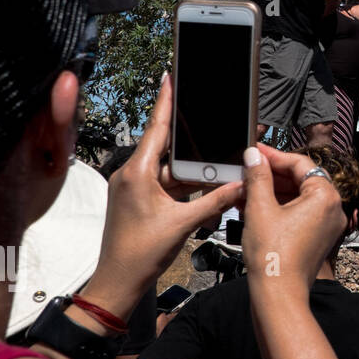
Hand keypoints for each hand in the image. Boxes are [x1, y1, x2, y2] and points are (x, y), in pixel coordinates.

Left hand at [86, 74, 243, 315]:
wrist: (118, 282)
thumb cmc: (139, 254)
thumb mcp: (182, 224)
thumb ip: (214, 201)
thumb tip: (240, 184)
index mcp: (136, 173)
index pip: (156, 128)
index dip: (165, 101)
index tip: (169, 76)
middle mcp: (131, 175)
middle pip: (164, 145)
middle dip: (187, 133)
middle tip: (201, 110)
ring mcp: (133, 188)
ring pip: (168, 167)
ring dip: (190, 165)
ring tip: (213, 157)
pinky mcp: (138, 200)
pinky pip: (165, 183)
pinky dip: (184, 182)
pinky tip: (204, 183)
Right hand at [240, 144, 348, 292]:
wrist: (278, 294)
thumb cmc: (273, 256)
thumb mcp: (260, 208)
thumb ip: (258, 177)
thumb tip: (254, 156)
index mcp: (325, 197)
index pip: (300, 164)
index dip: (274, 156)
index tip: (256, 151)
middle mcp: (332, 210)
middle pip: (301, 180)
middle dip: (272, 175)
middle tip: (250, 168)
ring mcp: (327, 226)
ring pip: (299, 197)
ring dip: (273, 191)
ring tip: (247, 189)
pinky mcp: (318, 238)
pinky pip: (300, 214)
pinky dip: (280, 208)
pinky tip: (256, 206)